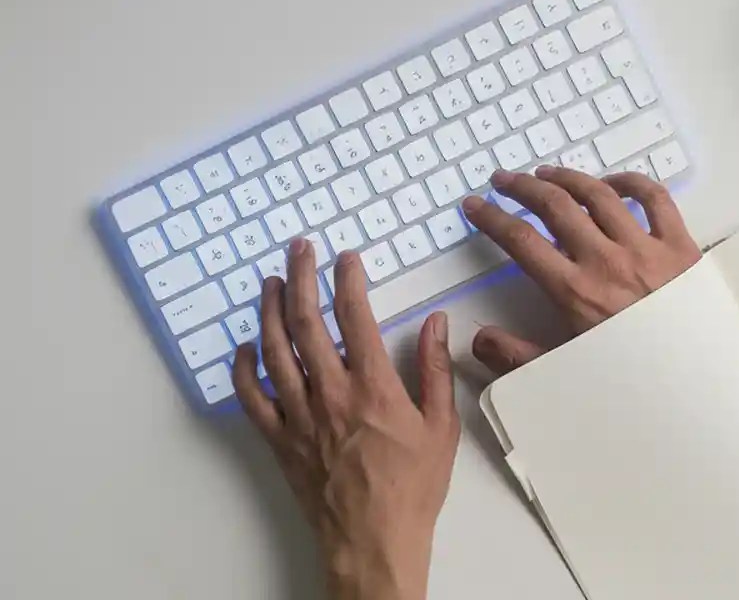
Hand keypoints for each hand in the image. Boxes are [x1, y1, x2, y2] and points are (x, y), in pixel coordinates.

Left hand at [232, 239, 459, 599]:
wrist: (374, 541)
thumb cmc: (412, 488)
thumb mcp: (442, 427)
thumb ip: (436, 370)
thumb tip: (436, 323)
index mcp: (374, 388)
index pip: (355, 317)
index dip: (348, 280)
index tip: (346, 258)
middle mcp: (331, 394)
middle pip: (306, 323)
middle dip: (300, 279)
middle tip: (298, 251)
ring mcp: (300, 417)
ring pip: (274, 351)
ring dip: (269, 311)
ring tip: (270, 283)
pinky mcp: (281, 440)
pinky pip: (252, 398)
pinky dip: (244, 369)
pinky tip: (245, 347)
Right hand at [460, 166, 700, 374]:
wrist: (697, 382)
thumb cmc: (632, 379)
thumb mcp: (568, 372)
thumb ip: (518, 356)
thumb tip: (478, 340)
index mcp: (575, 292)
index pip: (521, 241)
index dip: (492, 218)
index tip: (475, 206)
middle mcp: (606, 261)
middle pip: (555, 206)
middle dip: (522, 188)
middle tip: (504, 180)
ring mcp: (645, 248)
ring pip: (598, 194)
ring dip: (567, 178)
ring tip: (546, 173)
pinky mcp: (680, 245)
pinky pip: (654, 198)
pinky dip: (630, 182)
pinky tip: (612, 182)